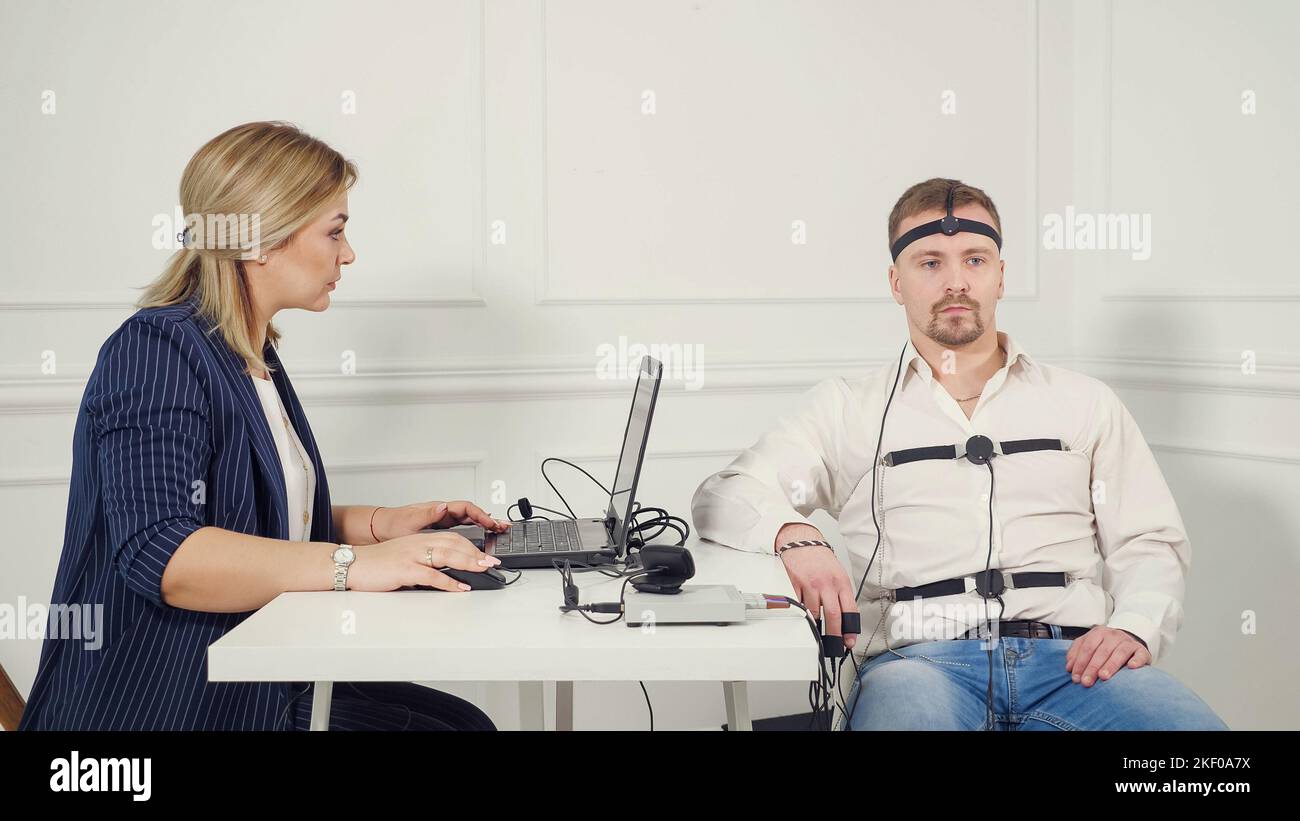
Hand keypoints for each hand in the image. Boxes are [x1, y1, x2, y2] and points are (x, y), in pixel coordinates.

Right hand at [346, 530, 501, 591]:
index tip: (486, 554)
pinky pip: (432, 575)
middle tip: (493, 562)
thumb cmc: (378, 563)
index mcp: (420, 539)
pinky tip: (461, 587)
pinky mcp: (405, 569)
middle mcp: (419, 543)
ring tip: (485, 569)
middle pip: (455, 544)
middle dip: (477, 553)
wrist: (353, 564)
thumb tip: (446, 573)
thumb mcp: (405, 556)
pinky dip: (450, 581)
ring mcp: (412, 556)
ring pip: (448, 555)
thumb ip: (425, 561)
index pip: (453, 538)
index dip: (472, 546)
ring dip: (469, 562)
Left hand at [374, 500, 509, 540]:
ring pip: (468, 520)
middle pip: (471, 513)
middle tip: (503, 527)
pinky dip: (473, 530)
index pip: (466, 508)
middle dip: (488, 519)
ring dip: (483, 524)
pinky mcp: (438, 529)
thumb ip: (427, 515)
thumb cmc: (392, 525)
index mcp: (437, 509)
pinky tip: (480, 537)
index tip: (491, 523)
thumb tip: (443, 506)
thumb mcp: (408, 522)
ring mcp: (441, 520)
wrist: (379, 529)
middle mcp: (441, 513)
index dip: (481, 515)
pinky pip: (461, 527)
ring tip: (498, 531)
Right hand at [775, 523, 858, 649]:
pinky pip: (798, 605)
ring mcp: (810, 584)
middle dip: (834, 634)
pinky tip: (803, 615)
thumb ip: (843, 596)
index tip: (848, 642)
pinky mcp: (795, 584)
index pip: (849, 609)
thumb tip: (846, 620)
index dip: (850, 629)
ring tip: (817, 631)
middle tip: (834, 645)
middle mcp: (826, 583)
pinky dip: (801, 613)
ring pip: (813, 613)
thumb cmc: (821, 560)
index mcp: (841, 582)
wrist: (803, 542)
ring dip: (816, 625)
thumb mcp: (839, 575)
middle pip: (832, 614)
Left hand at [1065, 626, 1150, 686]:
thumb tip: (1069, 668)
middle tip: (1086, 682)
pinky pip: (1139, 654)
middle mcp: (1113, 635)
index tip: (1075, 678)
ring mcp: (1128, 642)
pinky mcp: (1141, 650)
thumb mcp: (1090, 646)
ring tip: (1103, 677)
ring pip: (1119, 652)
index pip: (1087, 647)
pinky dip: (1136, 660)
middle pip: (1101, 651)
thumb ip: (1077, 654)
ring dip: (1111, 665)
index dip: (1080, 662)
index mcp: (1098, 633)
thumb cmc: (1105, 648)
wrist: (1128, 643)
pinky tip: (1131, 667)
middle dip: (1092, 667)